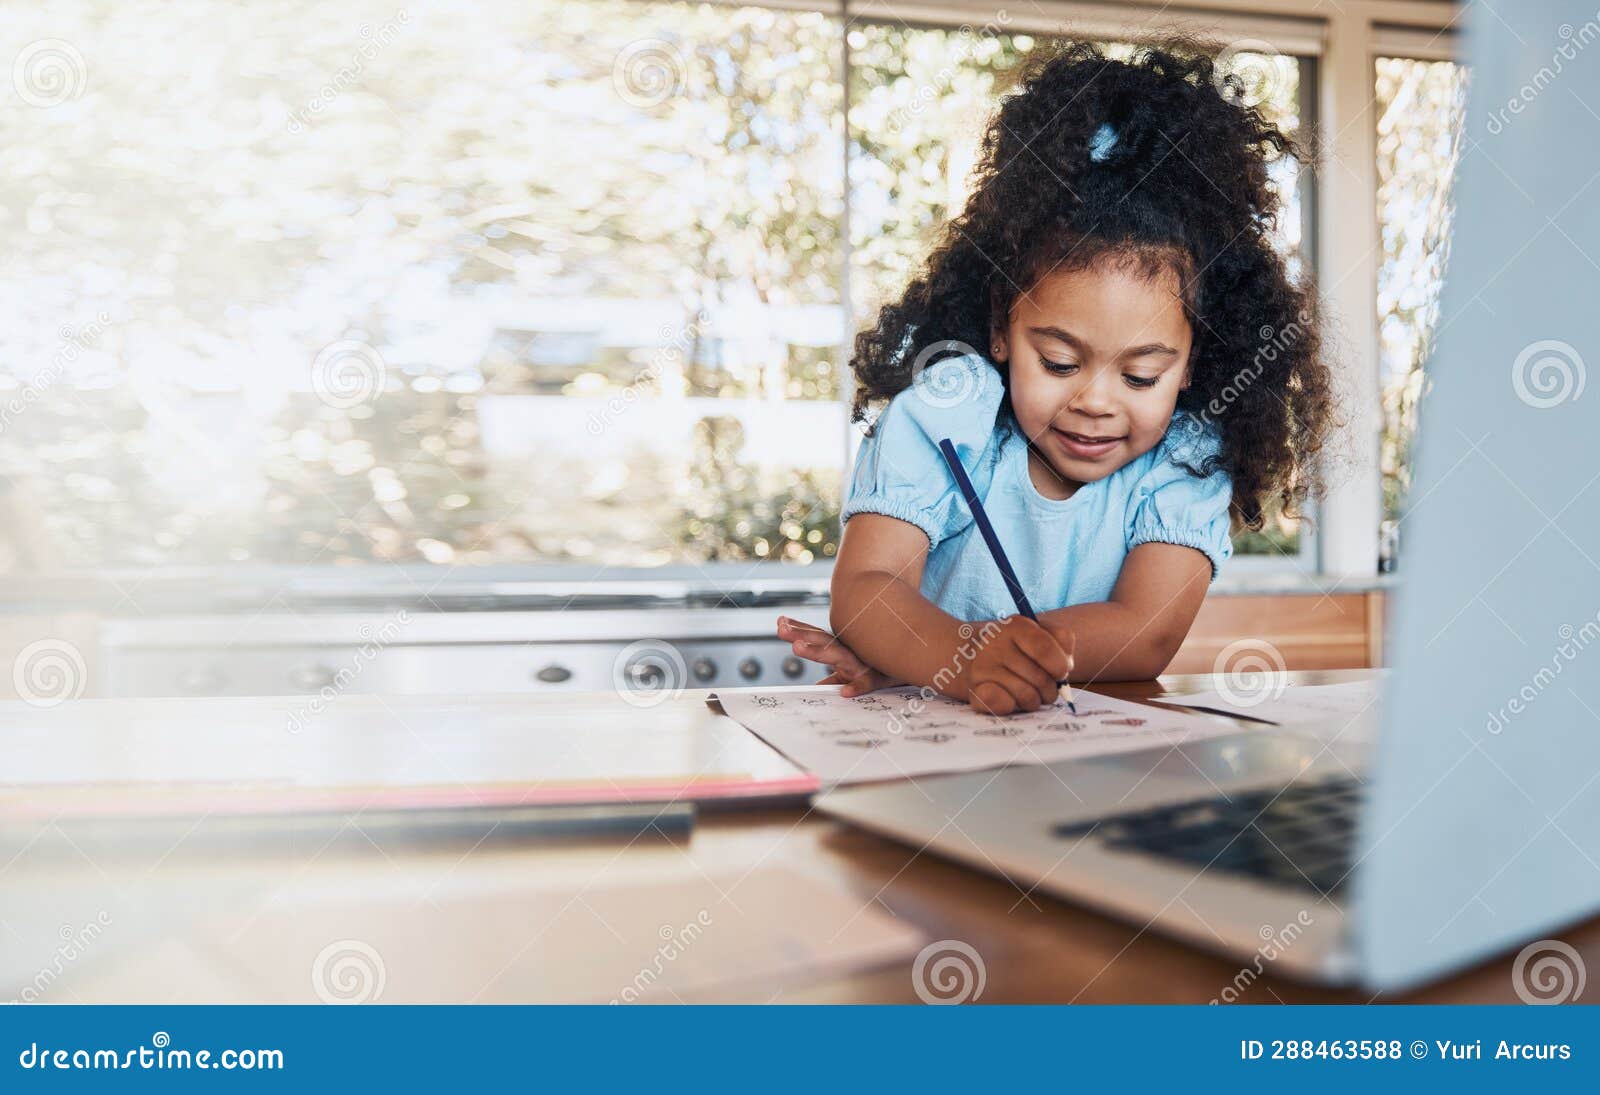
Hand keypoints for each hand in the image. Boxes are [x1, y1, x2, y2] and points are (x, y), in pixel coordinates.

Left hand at [776, 616, 900, 697]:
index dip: (800, 629)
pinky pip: (868, 683)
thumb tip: (818, 689)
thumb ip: (836, 678)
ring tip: (797, 647)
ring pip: (839, 656)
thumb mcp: (857, 671)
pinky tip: (844, 693)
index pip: (818, 637)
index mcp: (844, 649)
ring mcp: (864, 663)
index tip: (780, 622)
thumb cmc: (884, 666)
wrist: (921, 659)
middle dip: (801, 635)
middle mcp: (852, 652)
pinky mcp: (880, 677)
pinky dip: (857, 687)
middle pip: (823, 641)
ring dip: (818, 652)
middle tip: (781, 630)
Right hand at [955, 615, 1075, 715]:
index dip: (1060, 666)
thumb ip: (1062, 640)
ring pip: (1027, 696)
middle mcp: (993, 643)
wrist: (975, 657)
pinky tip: (1010, 699)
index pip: (1045, 649)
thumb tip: (1065, 666)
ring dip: (1035, 701)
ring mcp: (981, 667)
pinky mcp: (974, 690)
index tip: (1061, 672)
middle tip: (1044, 687)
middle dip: (1050, 689)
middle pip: (1040, 678)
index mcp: (1015, 625)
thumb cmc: (1020, 649)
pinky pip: (1004, 705)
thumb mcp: (1042, 633)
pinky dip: (1014, 706)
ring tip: (1029, 693)